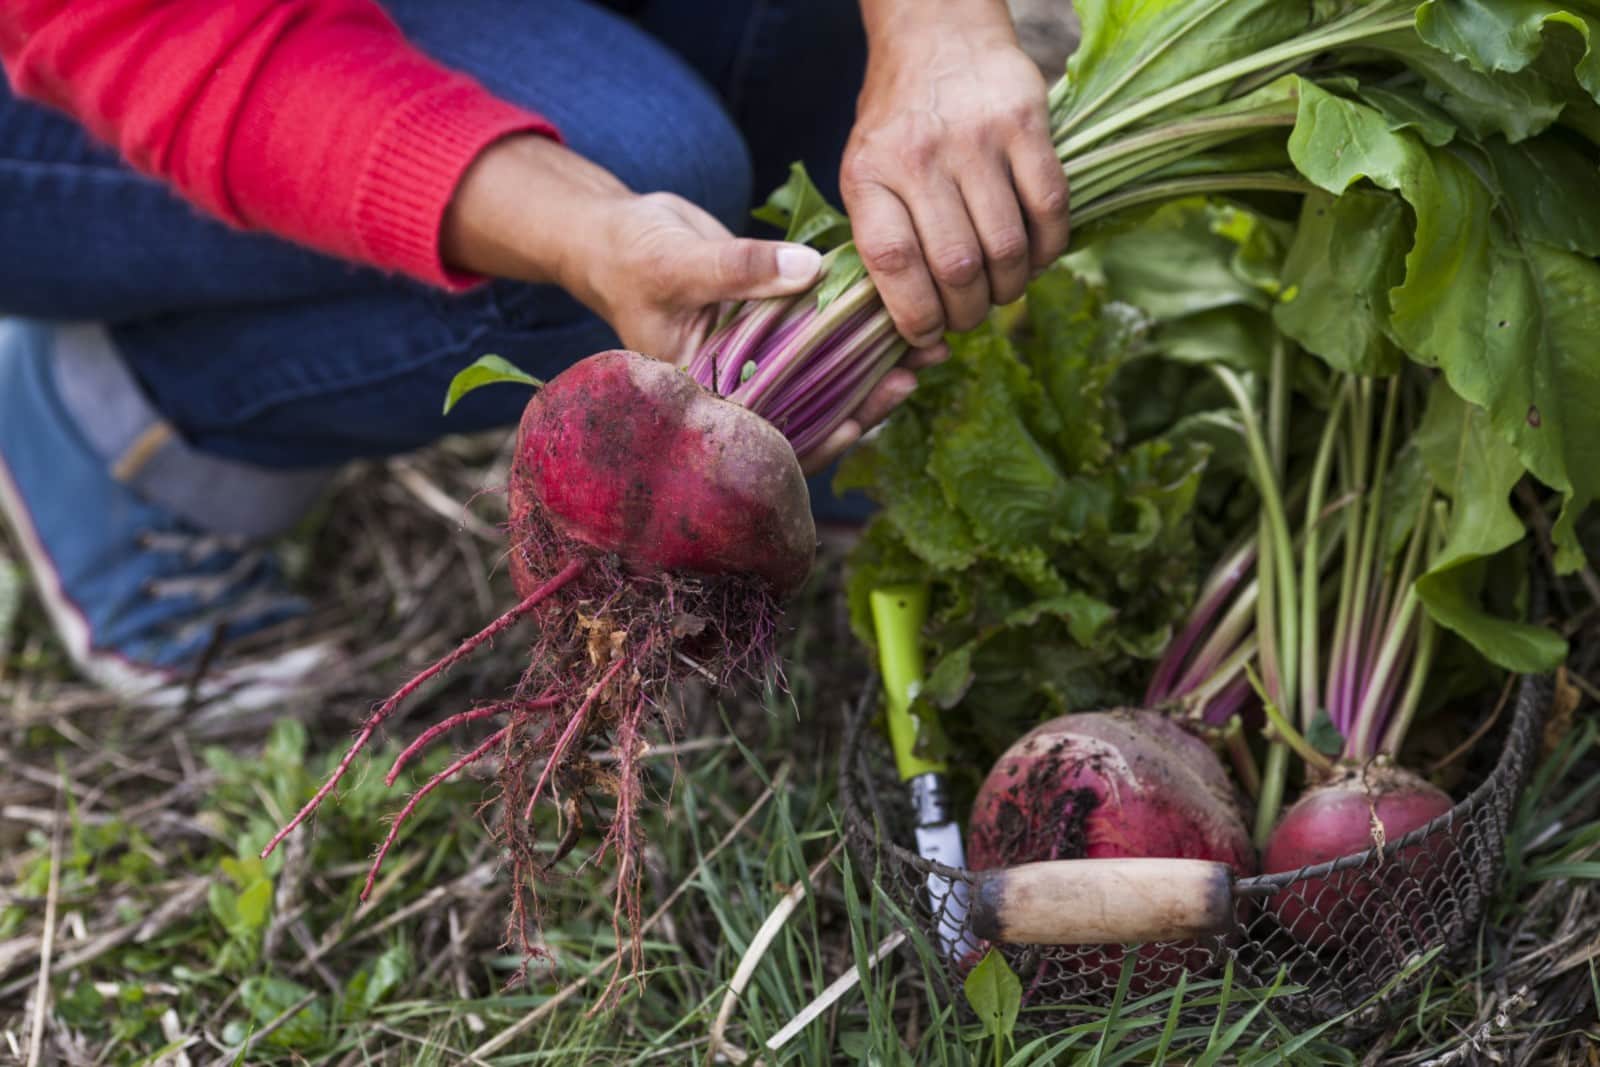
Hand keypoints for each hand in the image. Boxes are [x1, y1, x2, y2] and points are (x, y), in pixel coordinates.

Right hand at [441, 134, 935, 470]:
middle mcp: (733, 389)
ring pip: (821, 386)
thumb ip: (740, 266)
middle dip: (860, 406)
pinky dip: (857, 341)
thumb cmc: (629, 254)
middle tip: (909, 381)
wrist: (618, 232)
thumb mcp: (675, 260)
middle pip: (805, 418)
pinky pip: (820, 348)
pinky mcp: (773, 334)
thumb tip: (810, 270)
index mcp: (702, 397)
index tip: (856, 425)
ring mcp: (755, 363)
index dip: (812, 442)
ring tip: (925, 356)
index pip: (764, 439)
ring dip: (872, 375)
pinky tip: (900, 331)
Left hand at [843, 0, 1071, 347]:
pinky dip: (1048, 250)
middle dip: (968, 312)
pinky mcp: (1026, 124)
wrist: (936, 34)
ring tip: (1002, 291)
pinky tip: (1035, 257)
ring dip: (1009, 288)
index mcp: (868, 175)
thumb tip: (913, 325)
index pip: (893, 263)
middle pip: (957, 265)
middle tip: (970, 317)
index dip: (915, 314)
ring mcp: (976, 138)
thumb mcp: (866, 173)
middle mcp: (919, 156)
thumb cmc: (898, 124)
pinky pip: (1050, 209)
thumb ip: (882, 238)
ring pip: (1006, 246)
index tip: (926, 334)